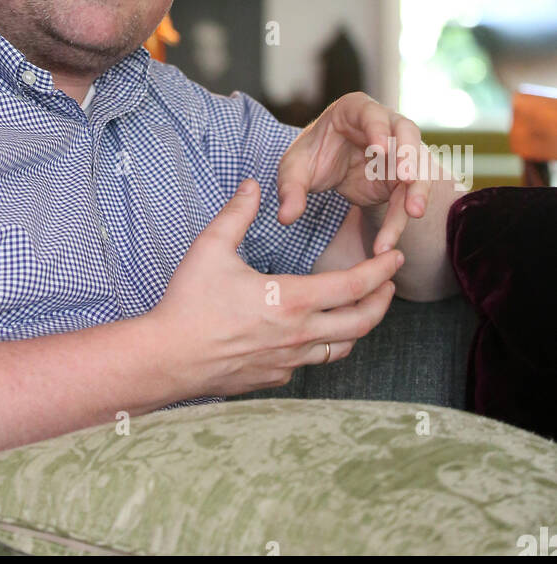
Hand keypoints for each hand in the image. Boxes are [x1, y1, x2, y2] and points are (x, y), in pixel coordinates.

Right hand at [149, 178, 403, 398]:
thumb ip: (237, 213)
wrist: (168, 358)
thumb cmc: (189, 303)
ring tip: (360, 309)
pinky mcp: (275, 378)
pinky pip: (311, 363)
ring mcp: (289, 361)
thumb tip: (252, 185)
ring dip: (358, 327)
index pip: (355, 286)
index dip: (381, 270)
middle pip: (363, 322)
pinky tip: (313, 333)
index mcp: (292, 300)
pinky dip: (322, 346)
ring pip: (342, 348)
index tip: (395, 258)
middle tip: (390, 283)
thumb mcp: (211, 247)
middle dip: (383, 300)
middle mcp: (300, 334)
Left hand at [276, 92, 430, 253]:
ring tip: (414, 212)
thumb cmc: (313, 156)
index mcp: (355, 109)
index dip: (378, 129)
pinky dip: (400, 217)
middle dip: (409, 155)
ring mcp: (399, 151)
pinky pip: (408, 196)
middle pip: (407, 132)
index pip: (372, 113)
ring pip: (417, 166)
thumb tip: (286, 217)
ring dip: (418, 189)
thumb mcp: (294, 169)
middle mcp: (385, 124)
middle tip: (407, 178)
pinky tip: (389, 240)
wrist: (328, 168)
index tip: (380, 150)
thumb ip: (290, 190)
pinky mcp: (403, 178)